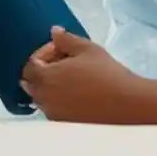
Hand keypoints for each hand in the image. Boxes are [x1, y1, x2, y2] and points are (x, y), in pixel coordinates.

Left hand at [20, 27, 147, 123]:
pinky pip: (52, 109)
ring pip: (41, 97)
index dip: (44, 52)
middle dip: (43, 69)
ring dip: (49, 85)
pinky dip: (56, 99)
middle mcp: (43, 98)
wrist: (126, 103)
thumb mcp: (87, 49)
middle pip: (31, 82)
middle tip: (64, 62)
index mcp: (45, 78)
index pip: (31, 64)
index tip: (62, 49)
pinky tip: (76, 93)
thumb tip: (53, 31)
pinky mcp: (63, 124)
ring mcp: (52, 114)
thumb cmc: (106, 73)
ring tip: (71, 77)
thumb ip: (66, 39)